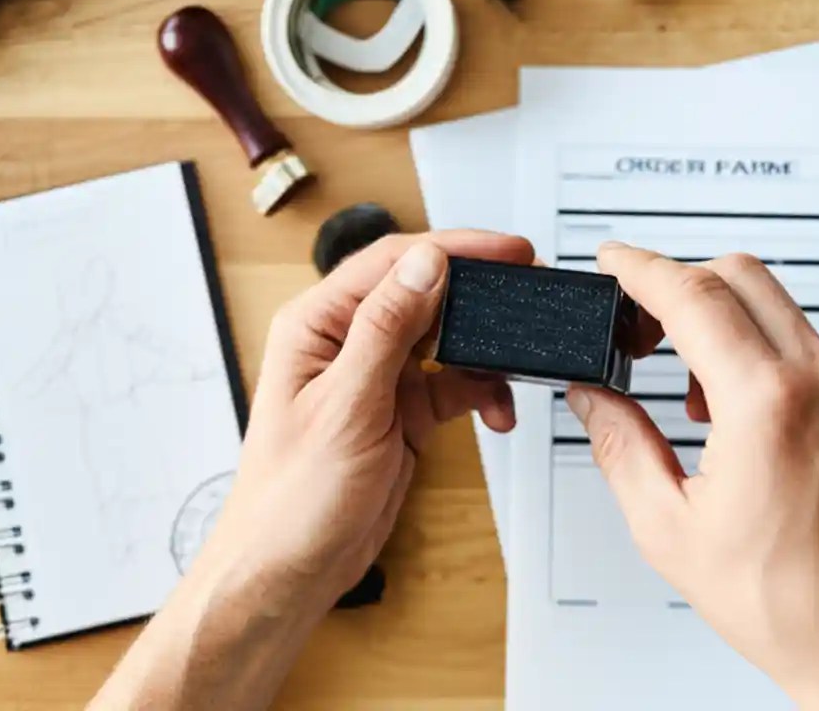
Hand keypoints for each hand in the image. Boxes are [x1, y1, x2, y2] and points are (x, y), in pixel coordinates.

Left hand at [206, 230, 530, 612]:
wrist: (292, 568)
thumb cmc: (292, 497)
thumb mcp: (347, 405)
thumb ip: (386, 329)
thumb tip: (425, 263)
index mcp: (317, 325)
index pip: (393, 262)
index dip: (455, 249)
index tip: (507, 251)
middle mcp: (347, 342)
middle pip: (426, 293)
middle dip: (479, 297)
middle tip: (526, 296)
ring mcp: (377, 376)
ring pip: (447, 339)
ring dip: (485, 354)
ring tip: (515, 369)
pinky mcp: (401, 410)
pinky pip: (454, 384)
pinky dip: (482, 392)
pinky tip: (496, 412)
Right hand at [565, 243, 818, 709]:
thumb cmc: (788, 604)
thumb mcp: (670, 529)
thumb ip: (621, 446)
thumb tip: (592, 397)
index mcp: (768, 406)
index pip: (693, 295)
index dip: (640, 269)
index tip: (613, 261)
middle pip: (742, 276)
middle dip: (680, 282)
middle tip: (640, 322)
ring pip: (780, 307)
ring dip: (723, 319)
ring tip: (688, 390)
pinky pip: (809, 347)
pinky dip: (763, 352)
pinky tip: (736, 411)